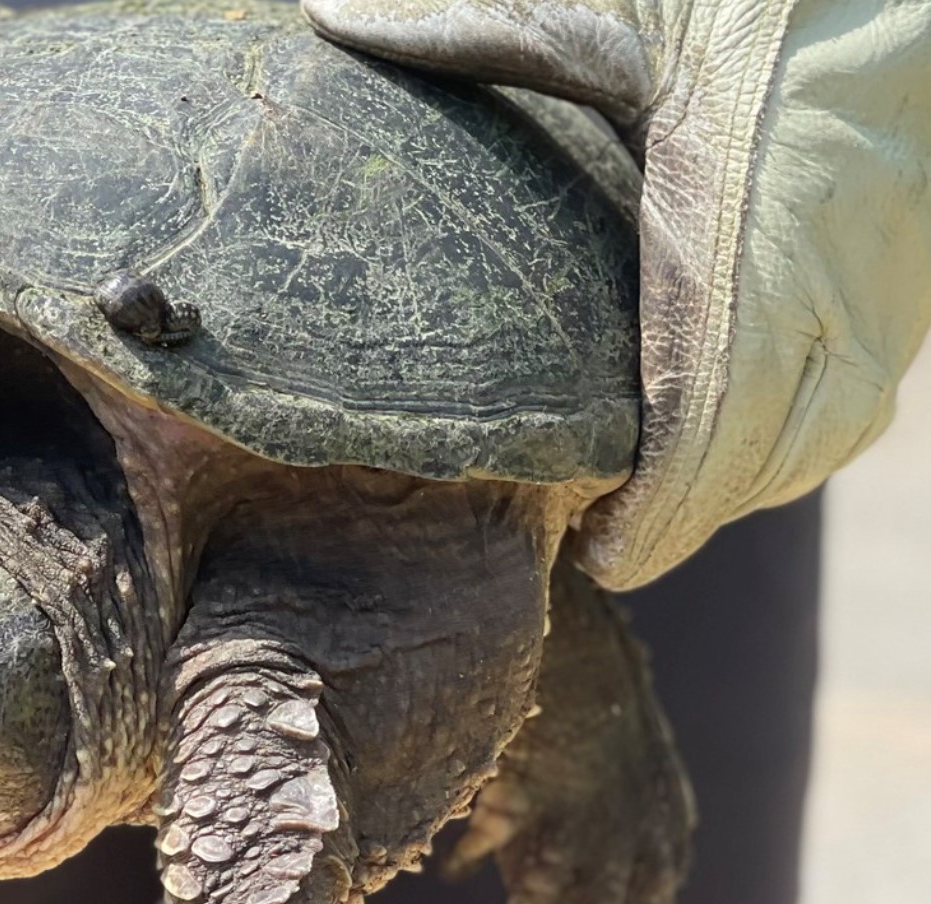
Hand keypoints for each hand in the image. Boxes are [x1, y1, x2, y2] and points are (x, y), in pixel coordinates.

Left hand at [307, 0, 930, 587]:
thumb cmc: (750, 3)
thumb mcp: (610, 15)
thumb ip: (474, 32)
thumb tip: (328, 16)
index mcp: (737, 240)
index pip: (703, 427)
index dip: (656, 513)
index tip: (597, 552)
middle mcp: (823, 296)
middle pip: (750, 463)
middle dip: (675, 520)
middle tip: (593, 545)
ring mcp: (880, 307)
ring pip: (807, 450)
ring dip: (724, 491)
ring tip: (639, 514)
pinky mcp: (906, 303)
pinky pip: (847, 414)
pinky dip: (780, 451)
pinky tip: (718, 459)